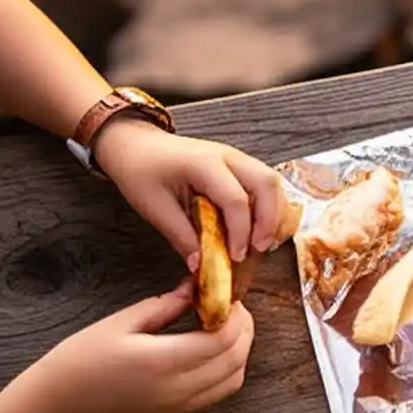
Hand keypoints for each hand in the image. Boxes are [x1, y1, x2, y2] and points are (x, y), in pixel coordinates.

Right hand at [5, 280, 254, 412]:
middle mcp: (178, 388)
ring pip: (234, 378)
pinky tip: (214, 350)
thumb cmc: (81, 360)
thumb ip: (165, 305)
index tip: (227, 294)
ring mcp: (179, 405)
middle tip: (232, 305)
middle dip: (244, 327)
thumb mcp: (122, 322)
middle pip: (236, 357)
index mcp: (164, 362)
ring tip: (225, 325)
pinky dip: (229, 369)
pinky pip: (219, 392)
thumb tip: (195, 287)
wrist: (58, 405)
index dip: (235, 313)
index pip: (223, 337)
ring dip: (240, 350)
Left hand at [94, 118, 288, 269]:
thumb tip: (201, 266)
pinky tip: (261, 227)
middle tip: (260, 249)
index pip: (236, 199)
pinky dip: (270, 206)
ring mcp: (237, 158)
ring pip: (273, 182)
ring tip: (263, 241)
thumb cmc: (141, 172)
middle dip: (270, 220)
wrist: (137, 145)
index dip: (241, 232)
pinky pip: (265, 183)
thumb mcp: (154, 208)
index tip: (236, 258)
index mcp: (203, 164)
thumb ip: (181, 237)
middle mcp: (228, 156)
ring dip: (275, 213)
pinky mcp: (240, 165)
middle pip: (267, 183)